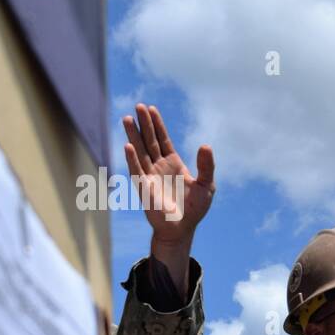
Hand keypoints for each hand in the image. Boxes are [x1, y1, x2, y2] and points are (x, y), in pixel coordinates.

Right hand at [121, 103, 215, 247]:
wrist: (182, 229)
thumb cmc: (195, 209)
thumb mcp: (207, 185)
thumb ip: (207, 165)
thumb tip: (206, 145)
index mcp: (173, 163)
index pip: (163, 139)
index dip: (157, 124)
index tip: (151, 109)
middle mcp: (159, 166)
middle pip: (149, 140)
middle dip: (144, 123)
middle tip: (138, 106)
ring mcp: (149, 175)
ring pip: (140, 151)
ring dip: (133, 135)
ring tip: (127, 118)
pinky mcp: (143, 187)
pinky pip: (136, 169)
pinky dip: (132, 158)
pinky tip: (128, 145)